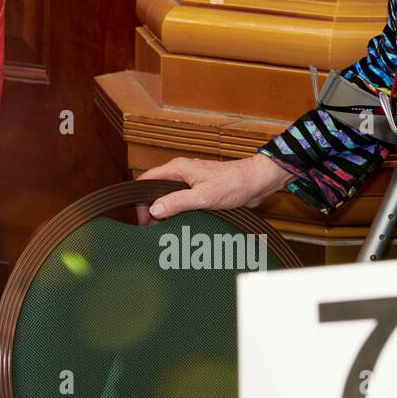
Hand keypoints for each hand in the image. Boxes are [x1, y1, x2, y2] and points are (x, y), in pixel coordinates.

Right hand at [133, 154, 292, 223]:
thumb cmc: (234, 183)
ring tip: (164, 229)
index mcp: (177, 169)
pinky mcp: (200, 189)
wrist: (257, 181)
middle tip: (152, 228)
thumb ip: (177, 202)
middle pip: (155, 189)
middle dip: (151, 208)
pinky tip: (180, 223)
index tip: (141, 218)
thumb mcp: (203, 196)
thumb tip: (154, 209)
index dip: (140, 199)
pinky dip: (177, 211)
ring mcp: (190, 180)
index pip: (147, 181)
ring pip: (168, 196)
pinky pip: (182, 200)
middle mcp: (181, 172)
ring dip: (165, 211)